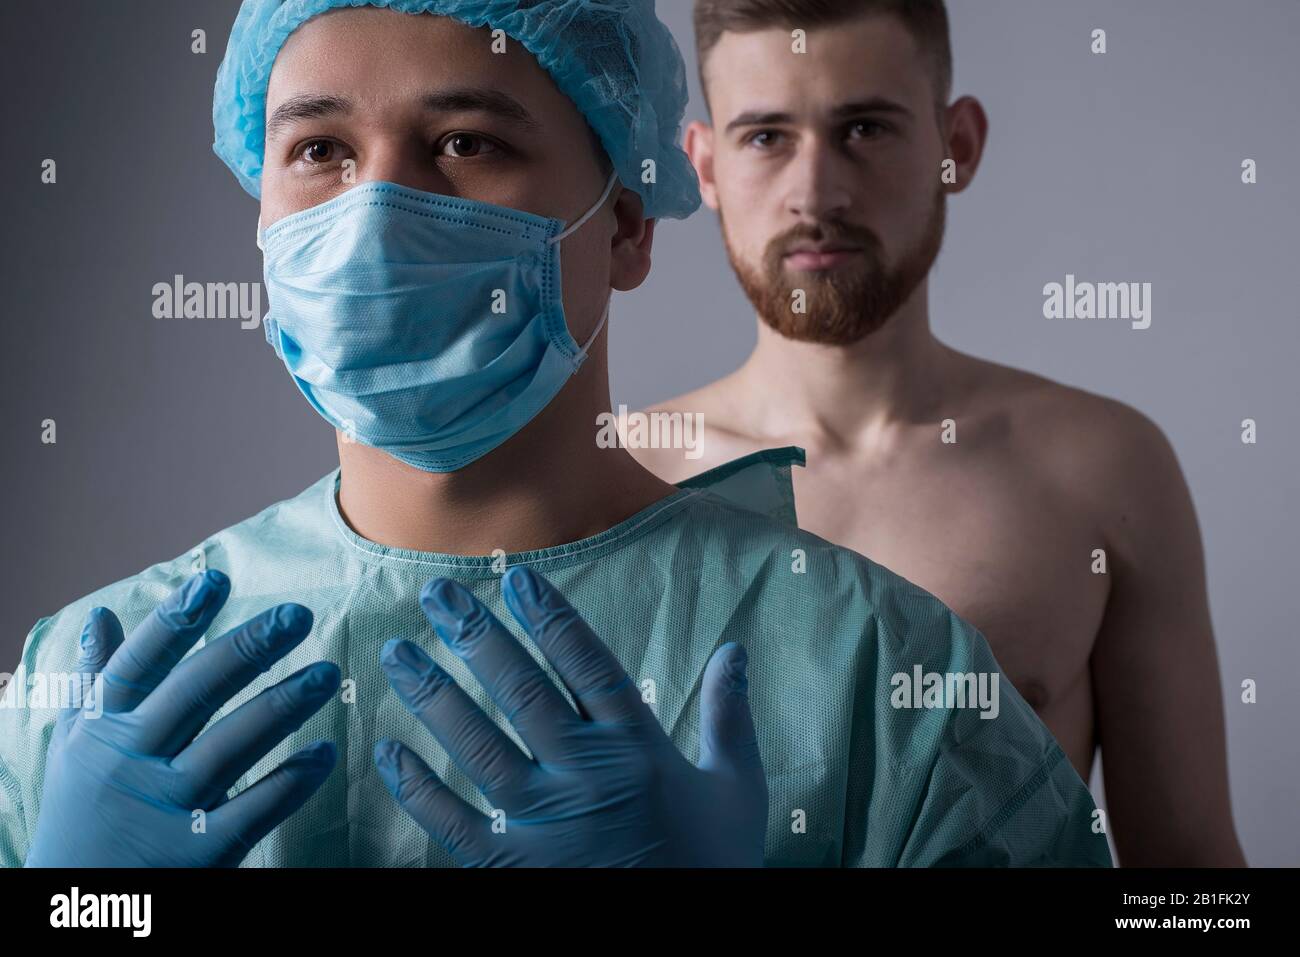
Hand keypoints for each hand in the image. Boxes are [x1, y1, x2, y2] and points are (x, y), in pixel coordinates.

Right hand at [25, 570, 338, 866]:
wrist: (75, 906)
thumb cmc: (83, 811)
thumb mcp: (76, 745)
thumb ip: (95, 681)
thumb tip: (100, 615)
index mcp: (104, 730)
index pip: (140, 664)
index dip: (175, 621)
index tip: (213, 579)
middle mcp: (132, 763)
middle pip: (193, 694)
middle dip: (246, 650)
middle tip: (297, 615)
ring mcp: (168, 808)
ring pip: (231, 746)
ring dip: (283, 706)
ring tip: (327, 675)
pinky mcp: (201, 853)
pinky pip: (255, 810)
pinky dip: (292, 781)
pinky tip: (326, 753)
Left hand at [374, 566, 767, 866]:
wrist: (688, 940)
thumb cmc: (714, 863)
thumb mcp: (737, 788)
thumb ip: (730, 716)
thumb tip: (734, 650)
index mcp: (636, 749)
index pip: (587, 665)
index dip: (550, 618)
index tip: (515, 579)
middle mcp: (584, 775)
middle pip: (521, 692)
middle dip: (476, 637)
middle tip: (437, 595)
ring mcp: (543, 823)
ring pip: (477, 745)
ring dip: (433, 696)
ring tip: (397, 653)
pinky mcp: (512, 868)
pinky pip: (453, 823)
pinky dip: (416, 789)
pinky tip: (386, 751)